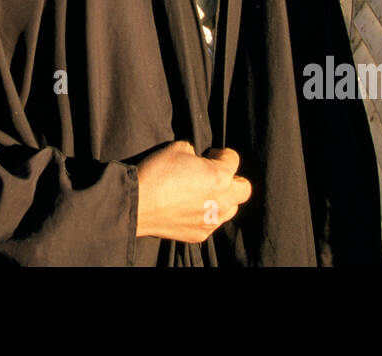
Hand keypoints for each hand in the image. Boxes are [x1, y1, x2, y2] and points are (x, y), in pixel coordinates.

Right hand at [134, 142, 251, 241]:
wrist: (138, 203)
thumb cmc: (157, 173)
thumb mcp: (177, 148)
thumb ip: (195, 152)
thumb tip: (196, 158)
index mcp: (219, 176)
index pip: (234, 159)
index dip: (222, 154)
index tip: (211, 155)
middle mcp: (221, 200)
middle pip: (244, 189)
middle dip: (233, 179)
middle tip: (216, 175)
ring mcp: (211, 220)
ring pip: (231, 209)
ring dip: (223, 199)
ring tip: (204, 193)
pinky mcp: (200, 234)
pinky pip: (212, 223)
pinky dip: (207, 214)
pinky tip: (190, 207)